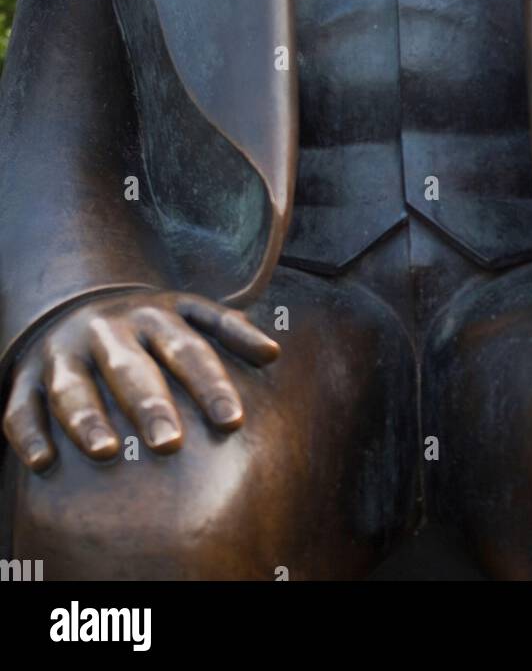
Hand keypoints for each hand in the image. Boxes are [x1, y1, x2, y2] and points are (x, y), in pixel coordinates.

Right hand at [3, 290, 279, 471]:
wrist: (76, 304)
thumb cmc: (148, 325)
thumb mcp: (188, 313)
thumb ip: (230, 330)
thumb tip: (273, 352)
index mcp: (153, 316)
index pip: (188, 350)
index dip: (210, 384)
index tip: (233, 421)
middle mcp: (107, 331)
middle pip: (131, 369)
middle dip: (150, 404)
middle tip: (171, 443)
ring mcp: (64, 353)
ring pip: (74, 386)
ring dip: (87, 418)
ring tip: (106, 450)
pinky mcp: (27, 377)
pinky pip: (22, 406)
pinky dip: (28, 433)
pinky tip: (44, 460)